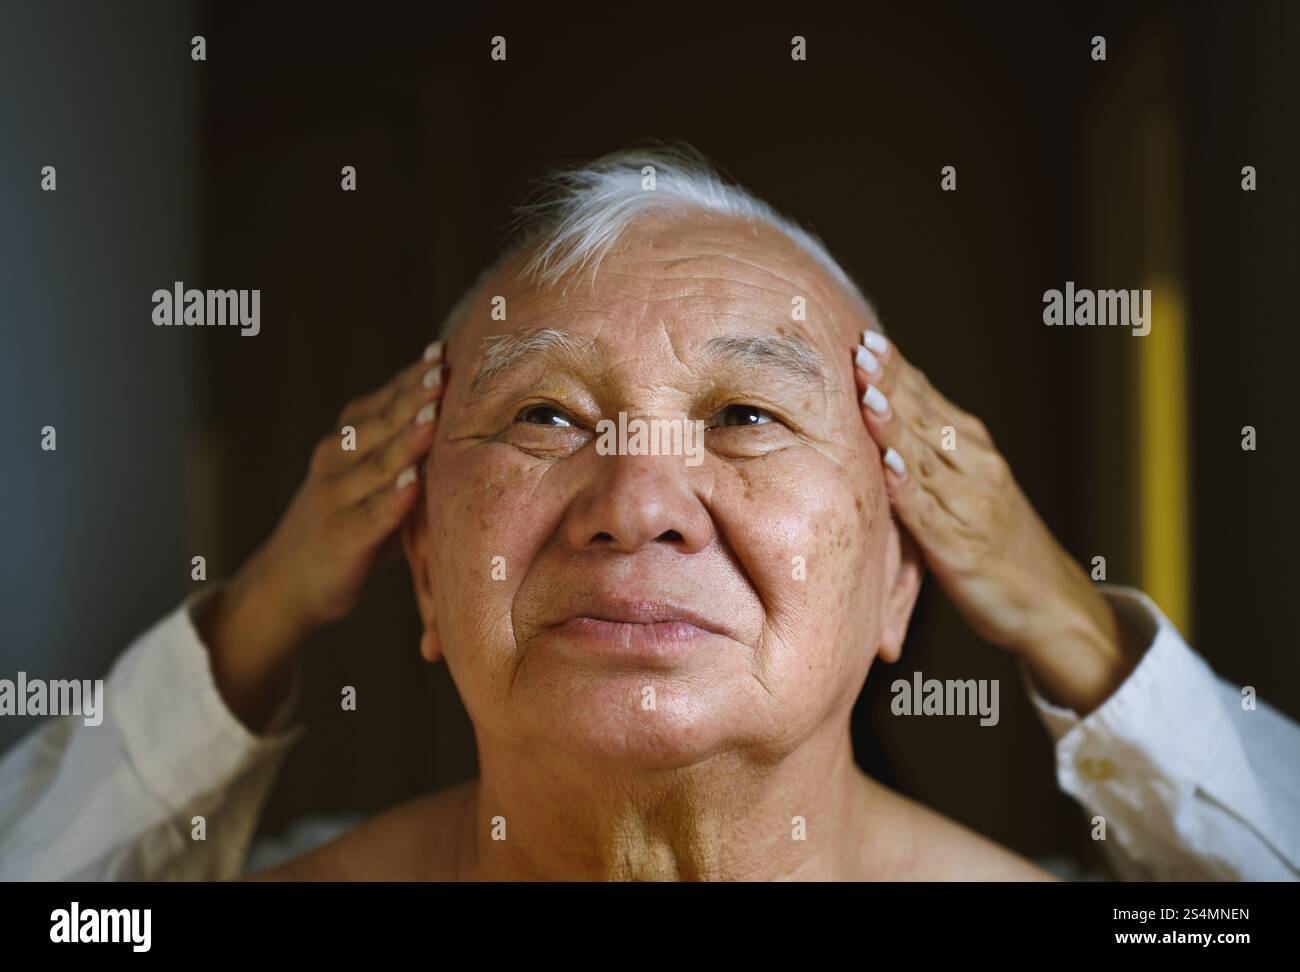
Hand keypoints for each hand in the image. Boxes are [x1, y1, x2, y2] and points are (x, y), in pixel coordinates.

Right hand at [198, 341, 446, 727]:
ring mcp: (336, 498)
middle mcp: (336, 460)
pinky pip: (372, 513)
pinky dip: (393, 497)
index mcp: (346, 440)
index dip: (411, 376)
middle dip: (413, 395)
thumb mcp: (373, 480)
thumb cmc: (349, 524)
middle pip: (381, 422)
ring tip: (433, 414)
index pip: (383, 401)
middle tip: (443, 368)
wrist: (287, 583)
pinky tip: (413, 481)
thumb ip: (405, 451)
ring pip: (377, 463)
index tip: (443, 349)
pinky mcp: (343, 537)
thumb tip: (461, 417)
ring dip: (406, 438)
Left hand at [851, 330, 1141, 714]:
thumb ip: (928, 456)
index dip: (897, 369)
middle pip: (925, 418)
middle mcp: (975, 468)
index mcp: (973, 448)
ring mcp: (969, 506)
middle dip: (890, 383)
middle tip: (859, 349)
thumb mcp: (964, 488)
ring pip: (926, 457)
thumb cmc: (996, 544)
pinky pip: (928, 513)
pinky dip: (907, 487)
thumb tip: (880, 420)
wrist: (1051, 603)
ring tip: (867, 395)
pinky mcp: (960, 548)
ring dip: (895, 426)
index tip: (865, 337)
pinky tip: (887, 465)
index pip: (927, 398)